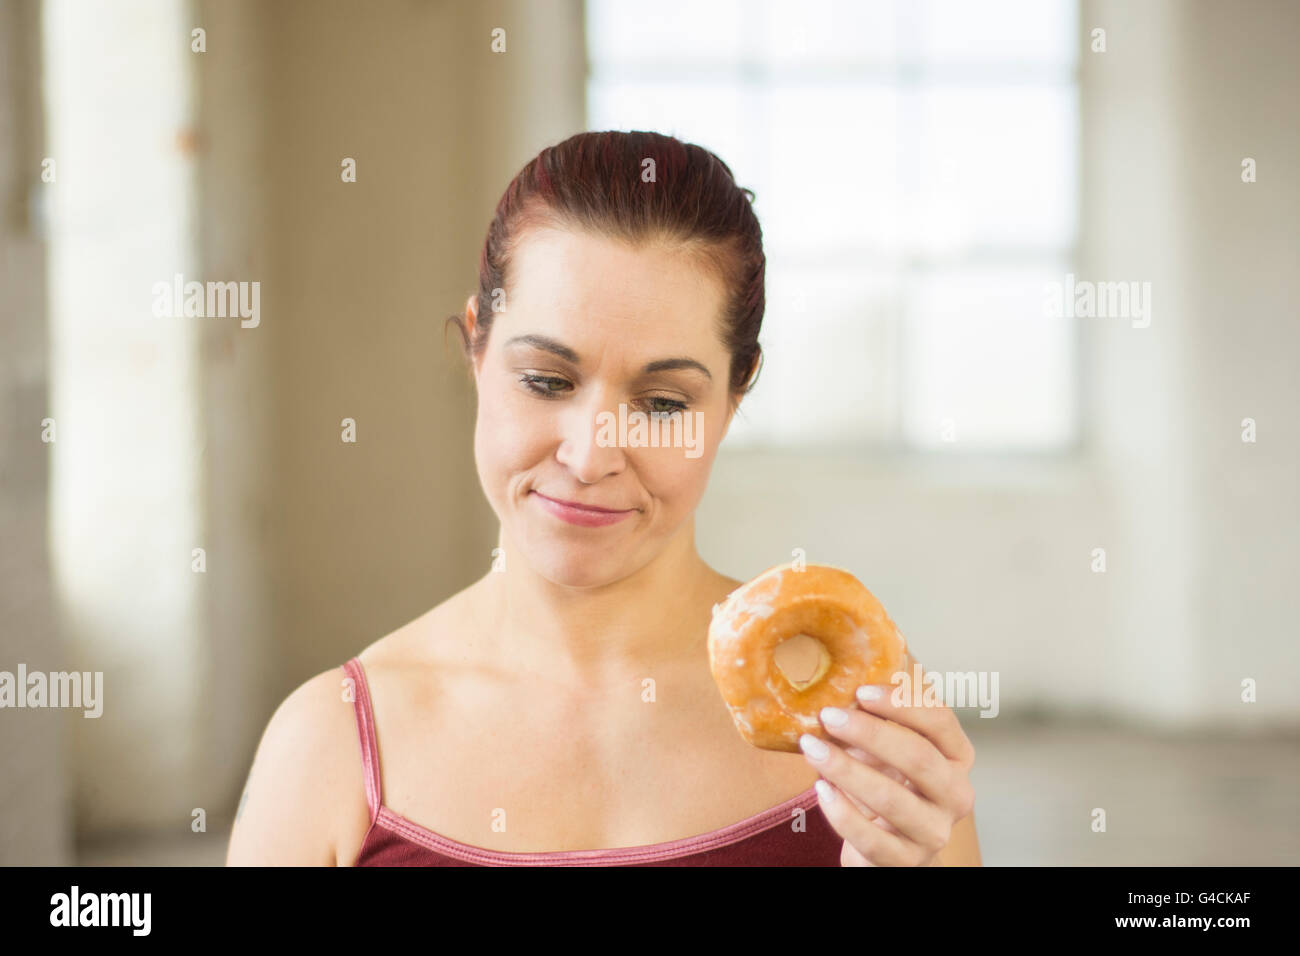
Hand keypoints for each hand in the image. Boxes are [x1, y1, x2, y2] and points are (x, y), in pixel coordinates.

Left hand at [799, 653, 975, 866]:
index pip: (940, 722)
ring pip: (892, 800)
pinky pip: (872, 838)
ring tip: (812, 747)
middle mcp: (956, 794)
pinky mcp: (907, 861)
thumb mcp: (889, 744)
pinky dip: (841, 813)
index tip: (862, 691)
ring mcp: (935, 831)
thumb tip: (850, 667)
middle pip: (919, 758)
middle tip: (829, 715)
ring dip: (846, 770)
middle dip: (871, 733)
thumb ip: (881, 712)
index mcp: (956, 756)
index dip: (902, 703)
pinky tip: (820, 789)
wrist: (884, 844)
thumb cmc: (887, 782)